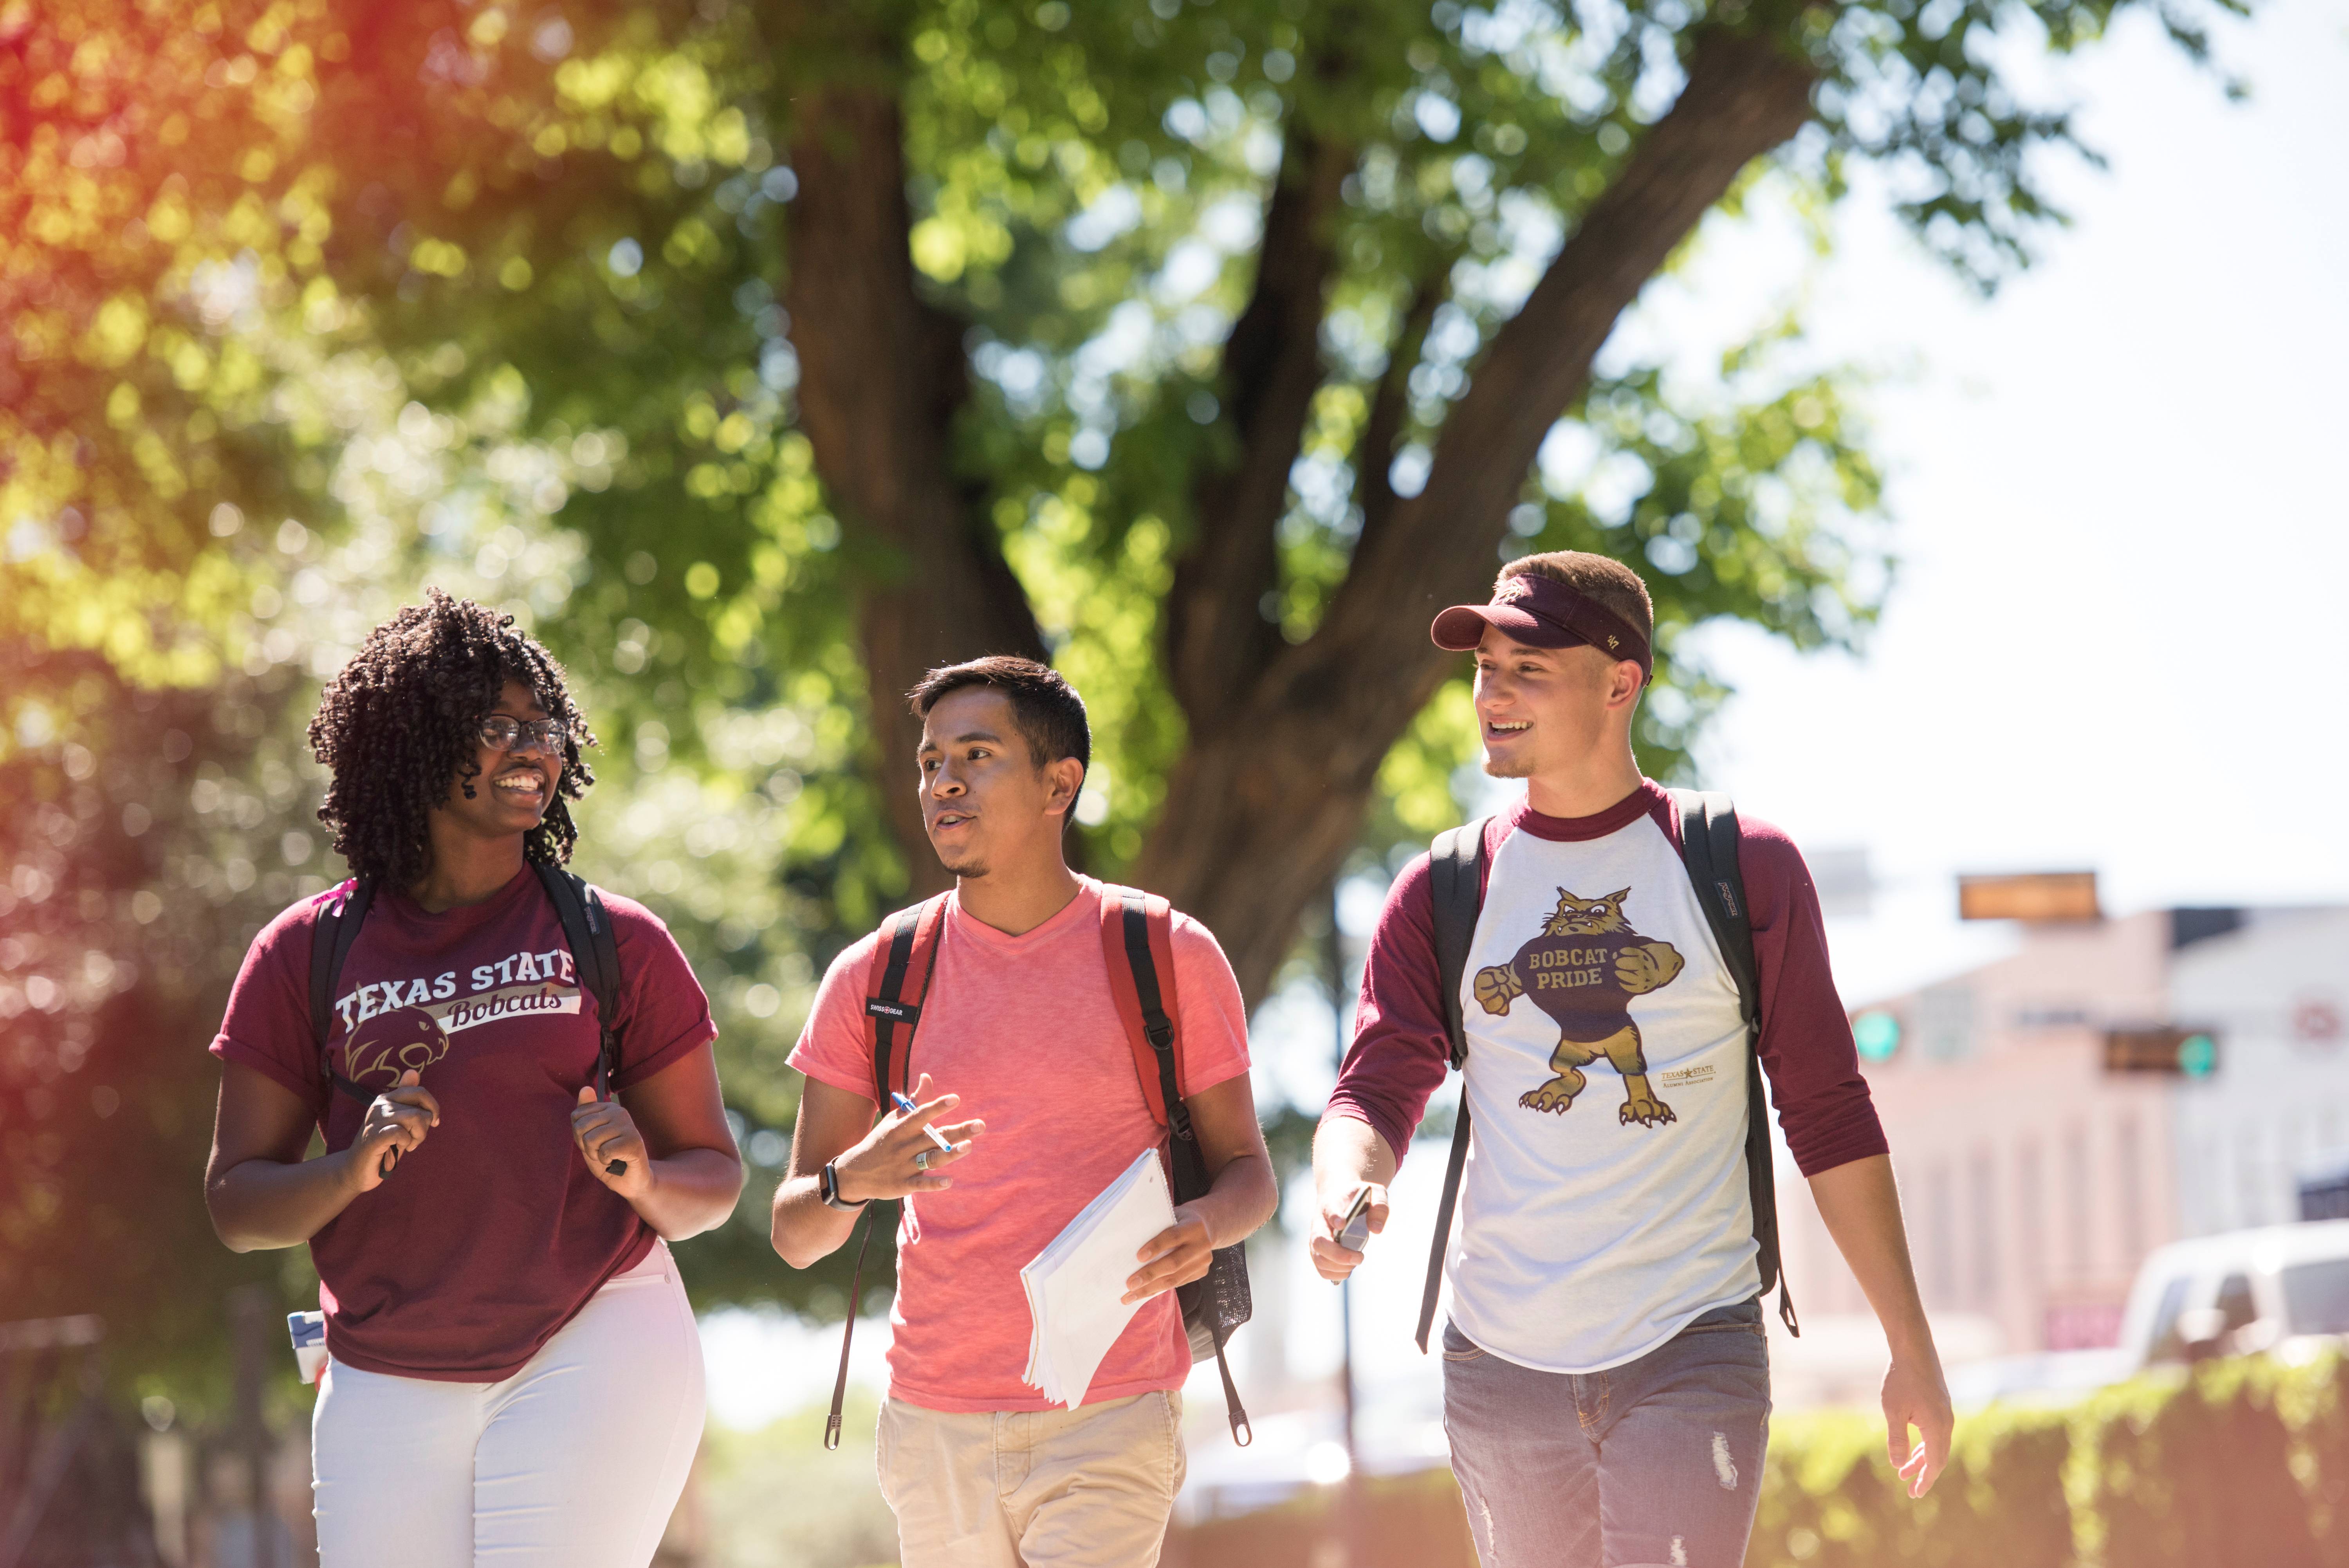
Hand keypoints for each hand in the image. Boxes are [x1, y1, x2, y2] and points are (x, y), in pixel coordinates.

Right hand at [348, 1069, 437, 1192]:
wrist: (358, 1170)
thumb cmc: (385, 1145)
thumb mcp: (401, 1121)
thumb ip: (409, 1099)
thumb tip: (413, 1071)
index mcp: (387, 1098)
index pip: (419, 1092)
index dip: (432, 1108)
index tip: (433, 1122)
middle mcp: (380, 1105)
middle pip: (419, 1110)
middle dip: (424, 1128)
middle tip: (414, 1139)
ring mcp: (375, 1120)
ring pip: (414, 1119)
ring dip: (417, 1137)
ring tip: (407, 1145)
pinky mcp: (372, 1137)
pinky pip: (400, 1132)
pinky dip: (406, 1142)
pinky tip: (399, 1148)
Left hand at [573, 1086, 653, 1199]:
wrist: (629, 1180)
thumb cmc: (608, 1158)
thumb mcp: (590, 1136)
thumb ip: (585, 1113)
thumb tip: (585, 1088)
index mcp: (608, 1108)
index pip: (576, 1117)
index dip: (579, 1136)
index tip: (594, 1143)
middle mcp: (619, 1112)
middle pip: (581, 1127)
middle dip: (586, 1146)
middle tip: (601, 1152)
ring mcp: (628, 1126)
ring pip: (591, 1140)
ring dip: (596, 1155)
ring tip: (609, 1157)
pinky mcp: (633, 1142)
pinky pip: (604, 1152)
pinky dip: (606, 1162)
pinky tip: (617, 1161)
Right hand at [832, 1073, 983, 1203]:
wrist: (854, 1172)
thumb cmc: (881, 1141)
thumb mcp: (893, 1120)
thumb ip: (914, 1101)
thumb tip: (927, 1076)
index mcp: (901, 1128)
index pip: (921, 1115)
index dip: (938, 1107)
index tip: (956, 1099)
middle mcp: (903, 1146)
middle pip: (934, 1137)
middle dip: (957, 1131)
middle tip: (980, 1125)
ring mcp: (903, 1166)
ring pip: (929, 1159)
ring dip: (949, 1154)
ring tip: (968, 1147)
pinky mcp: (902, 1185)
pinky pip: (920, 1185)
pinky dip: (933, 1183)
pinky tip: (949, 1181)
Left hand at [1124, 1204, 1212, 1304]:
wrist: (1207, 1225)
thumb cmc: (1179, 1220)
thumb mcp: (1172, 1216)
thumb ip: (1157, 1228)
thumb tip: (1129, 1248)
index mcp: (1193, 1226)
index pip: (1173, 1236)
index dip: (1156, 1247)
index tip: (1138, 1257)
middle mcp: (1201, 1244)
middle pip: (1173, 1263)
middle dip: (1150, 1275)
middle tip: (1130, 1284)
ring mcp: (1203, 1261)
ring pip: (1174, 1279)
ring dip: (1150, 1289)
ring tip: (1130, 1296)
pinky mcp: (1202, 1272)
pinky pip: (1177, 1283)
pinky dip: (1158, 1289)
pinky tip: (1143, 1293)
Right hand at [1308, 1181, 1387, 1283]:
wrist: (1338, 1197)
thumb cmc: (1358, 1197)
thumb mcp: (1374, 1193)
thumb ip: (1379, 1206)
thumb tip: (1376, 1229)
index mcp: (1332, 1203)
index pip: (1330, 1209)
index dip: (1334, 1217)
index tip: (1342, 1224)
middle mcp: (1319, 1222)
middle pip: (1318, 1241)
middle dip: (1339, 1255)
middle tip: (1361, 1257)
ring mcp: (1316, 1238)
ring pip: (1319, 1258)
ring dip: (1339, 1267)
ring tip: (1356, 1261)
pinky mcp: (1318, 1252)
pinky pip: (1321, 1269)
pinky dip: (1335, 1274)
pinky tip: (1348, 1269)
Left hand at [1883, 1351, 1953, 1497]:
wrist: (1913, 1348)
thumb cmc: (1901, 1379)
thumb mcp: (1893, 1411)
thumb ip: (1897, 1439)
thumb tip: (1898, 1466)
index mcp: (1937, 1427)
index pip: (1934, 1463)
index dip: (1925, 1480)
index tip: (1915, 1494)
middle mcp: (1946, 1422)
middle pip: (1938, 1457)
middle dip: (1925, 1474)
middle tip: (1911, 1490)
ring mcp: (1945, 1413)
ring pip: (1936, 1445)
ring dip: (1922, 1459)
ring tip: (1905, 1472)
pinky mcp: (1940, 1405)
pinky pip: (1935, 1433)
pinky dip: (1924, 1444)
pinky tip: (1912, 1447)